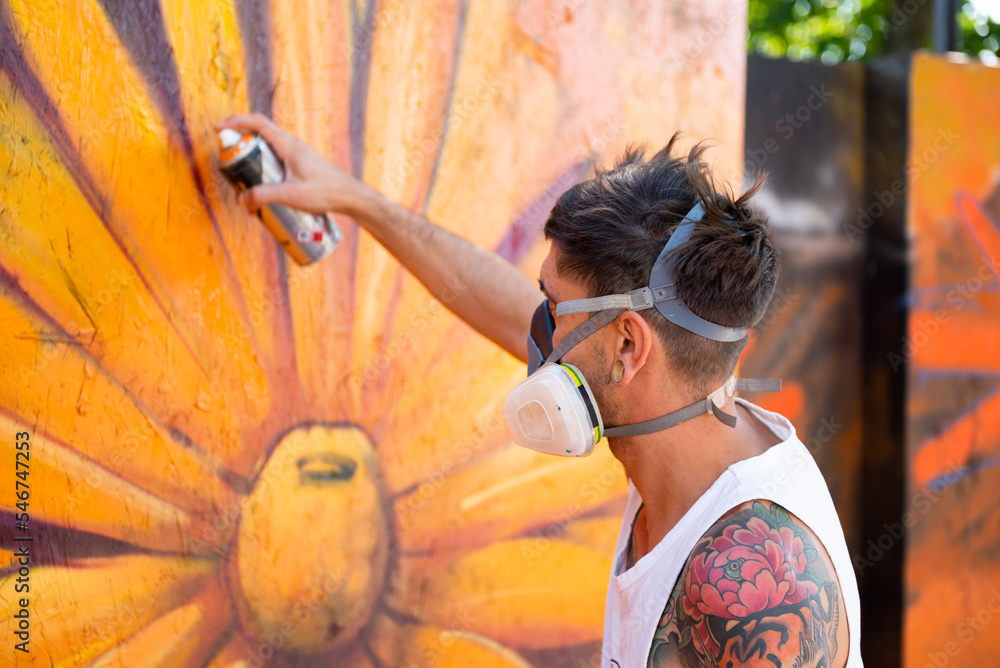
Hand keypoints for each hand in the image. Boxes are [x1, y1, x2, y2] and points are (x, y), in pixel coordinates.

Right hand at [215, 114, 372, 216]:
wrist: (350, 196)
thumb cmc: (325, 192)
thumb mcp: (291, 195)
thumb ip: (264, 196)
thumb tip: (241, 199)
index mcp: (288, 145)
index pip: (257, 123)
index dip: (236, 122)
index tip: (219, 129)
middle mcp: (292, 143)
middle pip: (260, 131)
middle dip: (240, 138)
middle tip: (228, 155)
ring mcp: (298, 152)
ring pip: (269, 143)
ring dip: (253, 151)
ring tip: (243, 171)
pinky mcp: (301, 162)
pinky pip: (277, 154)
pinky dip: (265, 160)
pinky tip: (264, 181)